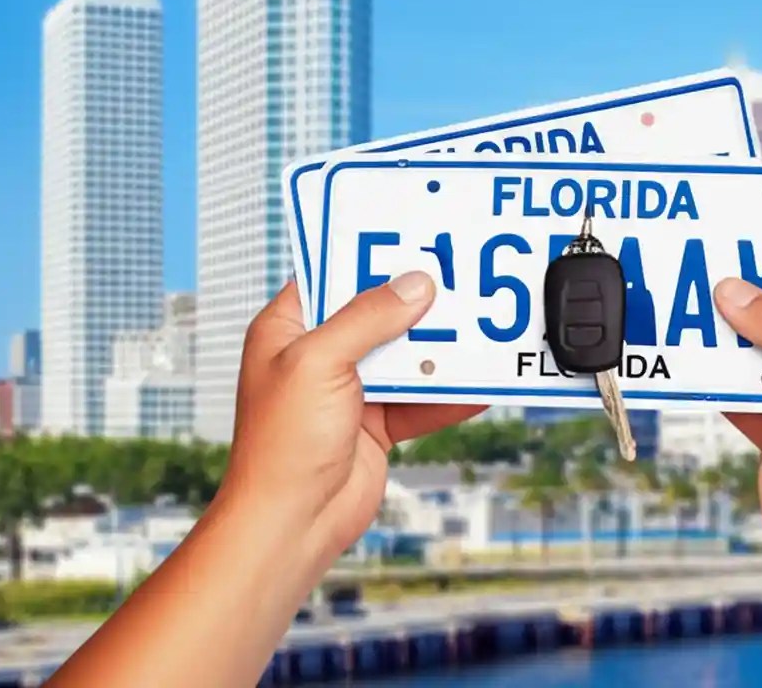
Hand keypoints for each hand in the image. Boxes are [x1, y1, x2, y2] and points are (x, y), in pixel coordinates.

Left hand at [222, 273, 483, 570]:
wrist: (293, 524)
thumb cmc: (281, 447)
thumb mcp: (318, 363)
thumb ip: (368, 320)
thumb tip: (413, 285)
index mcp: (287, 330)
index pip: (329, 276)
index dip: (368, 256)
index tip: (411, 238)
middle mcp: (317, 356)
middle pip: (377, 314)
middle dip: (417, 301)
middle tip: (459, 277)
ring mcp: (349, 390)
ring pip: (404, 356)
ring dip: (438, 348)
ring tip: (479, 327)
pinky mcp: (377, 424)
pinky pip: (421, 400)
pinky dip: (449, 394)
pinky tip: (480, 384)